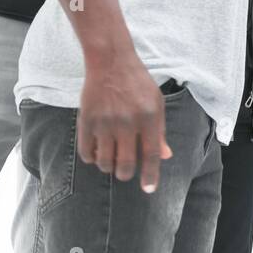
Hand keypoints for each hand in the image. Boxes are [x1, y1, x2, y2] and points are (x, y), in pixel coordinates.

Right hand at [77, 49, 173, 191]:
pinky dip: (92, 158)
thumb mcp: (156, 103)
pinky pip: (86, 152)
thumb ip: (159, 131)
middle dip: (125, 174)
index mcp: (149, 117)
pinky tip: (97, 153)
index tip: (149, 189)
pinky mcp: (86, 120)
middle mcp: (127, 122)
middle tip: (125, 172)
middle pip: (125, 164)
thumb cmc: (138, 84)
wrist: (111, 63)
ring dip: (108, 167)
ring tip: (111, 161)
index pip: (151, 154)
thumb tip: (166, 156)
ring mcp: (105, 122)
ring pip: (104, 161)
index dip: (150, 175)